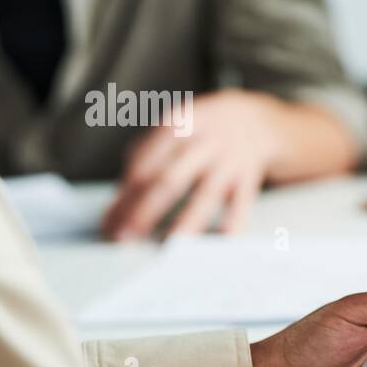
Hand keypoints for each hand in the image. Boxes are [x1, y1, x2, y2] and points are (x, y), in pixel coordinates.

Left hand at [101, 89, 357, 240]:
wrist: (256, 117)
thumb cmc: (204, 127)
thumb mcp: (175, 123)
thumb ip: (147, 151)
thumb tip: (120, 194)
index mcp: (178, 125)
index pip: (144, 163)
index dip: (124, 194)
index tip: (109, 221)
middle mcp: (204, 142)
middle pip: (170, 180)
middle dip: (144, 211)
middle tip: (125, 237)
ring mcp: (229, 160)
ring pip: (205, 197)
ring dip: (184, 225)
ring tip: (166, 248)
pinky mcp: (250, 177)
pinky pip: (241, 205)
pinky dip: (230, 225)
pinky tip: (216, 244)